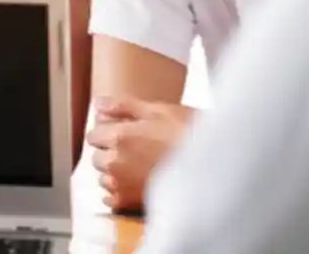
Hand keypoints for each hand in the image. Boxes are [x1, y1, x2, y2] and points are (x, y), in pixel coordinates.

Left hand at [85, 96, 194, 211]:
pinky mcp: (130, 204)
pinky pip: (111, 199)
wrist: (215, 166)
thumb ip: (124, 107)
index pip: (93, 135)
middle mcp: (116, 163)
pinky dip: (119, 192)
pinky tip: (138, 183)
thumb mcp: (159, 110)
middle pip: (97, 157)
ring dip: (115, 172)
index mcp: (121, 137)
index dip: (107, 131)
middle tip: (134, 148)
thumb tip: (99, 104)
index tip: (121, 131)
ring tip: (140, 166)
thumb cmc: (191, 136)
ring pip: (103, 178)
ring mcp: (122, 185)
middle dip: (110, 152)